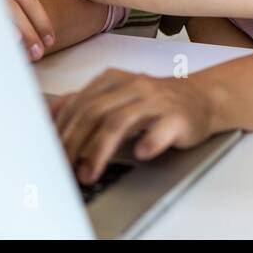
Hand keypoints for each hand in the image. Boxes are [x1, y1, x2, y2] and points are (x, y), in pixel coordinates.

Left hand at [49, 69, 213, 183]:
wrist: (202, 97)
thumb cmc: (156, 100)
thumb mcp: (118, 94)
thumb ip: (86, 101)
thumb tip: (50, 113)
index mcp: (114, 79)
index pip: (80, 103)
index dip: (63, 129)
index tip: (52, 153)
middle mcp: (133, 86)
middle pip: (95, 112)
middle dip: (75, 143)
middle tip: (66, 168)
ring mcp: (156, 100)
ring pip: (120, 121)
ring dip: (99, 150)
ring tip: (89, 172)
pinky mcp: (178, 117)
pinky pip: (161, 129)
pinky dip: (149, 142)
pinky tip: (140, 154)